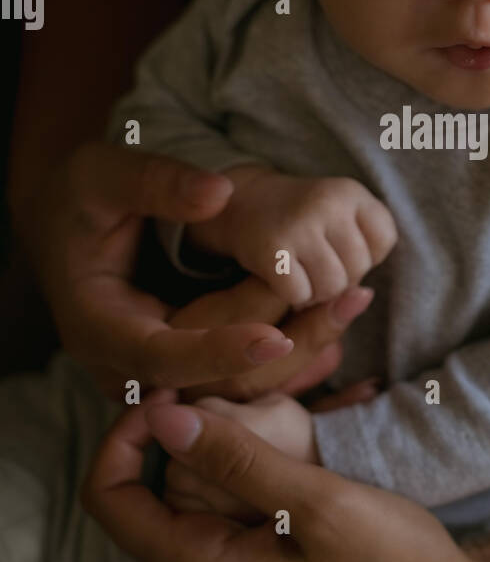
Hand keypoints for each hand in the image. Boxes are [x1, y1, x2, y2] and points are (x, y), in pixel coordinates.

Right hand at [28, 142, 372, 395]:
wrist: (62, 224)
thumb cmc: (78, 196)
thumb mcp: (103, 175)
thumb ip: (155, 182)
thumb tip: (221, 192)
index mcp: (98, 327)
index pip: (162, 357)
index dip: (219, 350)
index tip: (275, 334)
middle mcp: (125, 366)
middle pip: (210, 381)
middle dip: (283, 348)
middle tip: (347, 302)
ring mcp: (155, 375)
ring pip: (233, 386)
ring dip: (298, 350)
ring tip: (354, 304)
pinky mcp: (183, 368)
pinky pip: (239, 376)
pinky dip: (288, 354)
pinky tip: (337, 324)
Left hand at [82, 396, 489, 561]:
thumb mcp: (317, 504)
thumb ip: (236, 460)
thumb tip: (162, 417)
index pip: (108, 496)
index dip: (124, 432)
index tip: (176, 385)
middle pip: (154, 481)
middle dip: (192, 420)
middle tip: (248, 369)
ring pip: (199, 481)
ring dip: (236, 427)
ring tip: (299, 376)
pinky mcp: (259, 559)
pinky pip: (237, 493)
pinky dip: (263, 450)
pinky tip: (318, 408)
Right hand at [186, 166, 397, 307]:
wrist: (244, 204)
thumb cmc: (304, 222)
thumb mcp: (341, 217)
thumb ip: (363, 247)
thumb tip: (359, 298)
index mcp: (350, 191)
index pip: (385, 240)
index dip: (366, 253)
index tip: (340, 245)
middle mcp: (327, 201)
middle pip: (359, 269)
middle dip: (340, 277)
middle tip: (316, 264)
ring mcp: (298, 224)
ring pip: (332, 289)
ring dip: (317, 293)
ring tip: (302, 274)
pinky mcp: (271, 249)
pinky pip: (300, 296)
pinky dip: (293, 296)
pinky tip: (283, 279)